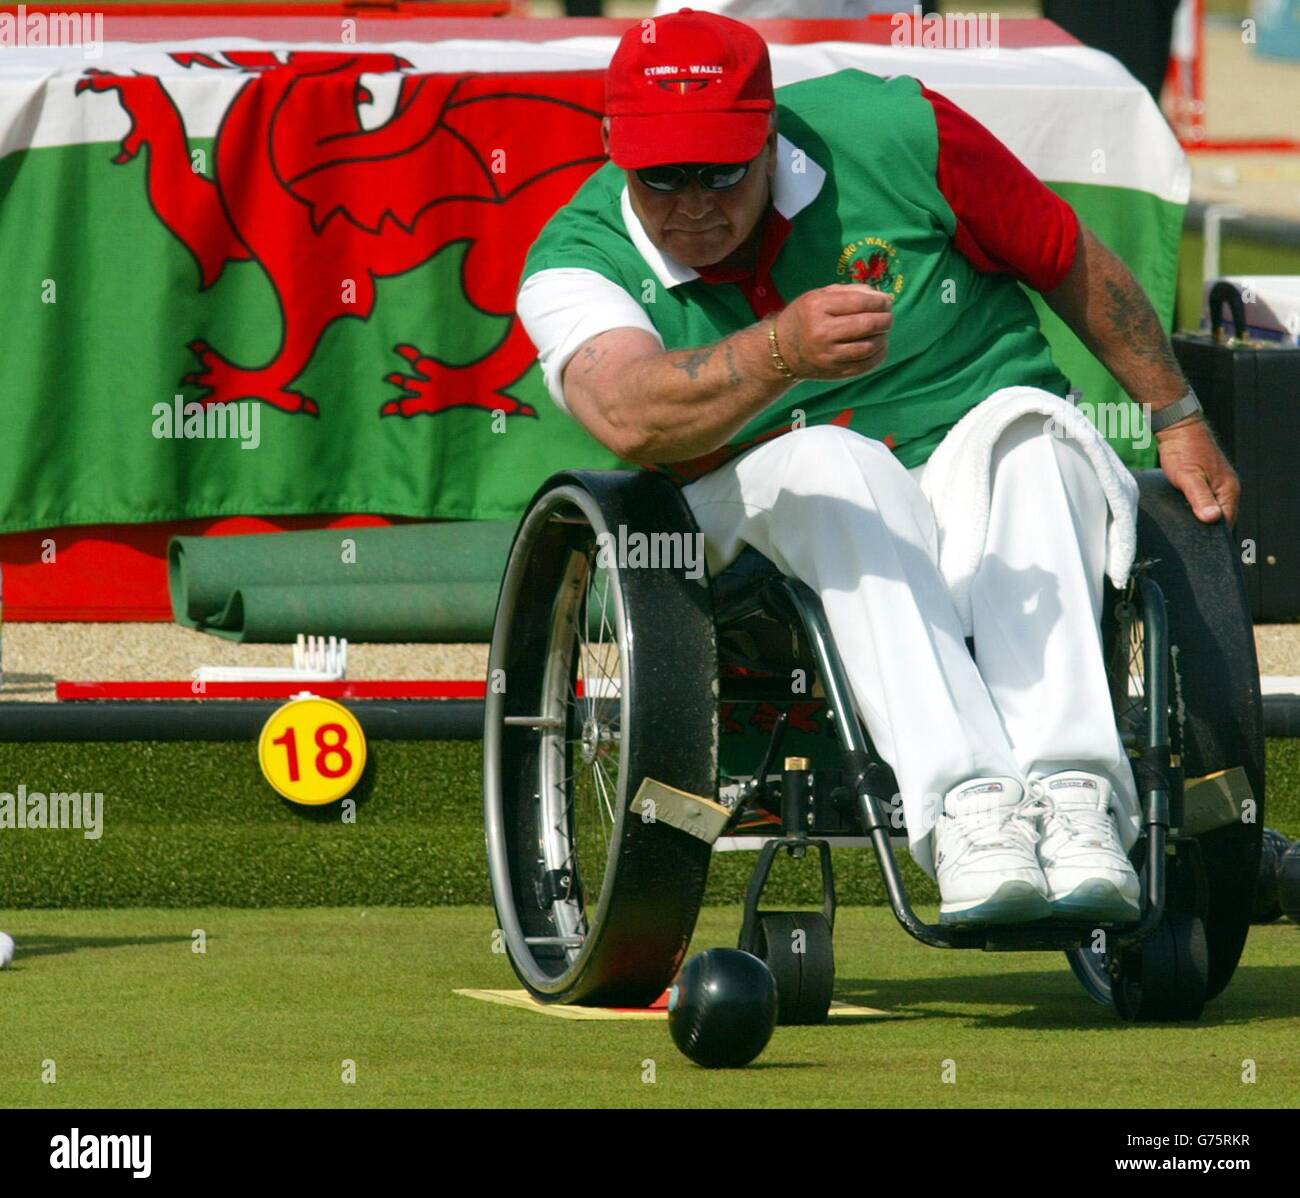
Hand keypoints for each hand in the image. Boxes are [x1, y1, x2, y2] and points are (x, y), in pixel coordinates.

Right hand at [773, 284, 891, 379]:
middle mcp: (822, 332)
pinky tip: (879, 346)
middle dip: (885, 319)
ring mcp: (828, 355)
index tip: (886, 302)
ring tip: (883, 331)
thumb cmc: (805, 317)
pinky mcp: (835, 372)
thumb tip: (884, 298)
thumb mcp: (820, 296)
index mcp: (818, 307)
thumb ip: (851, 292)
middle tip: (888, 317)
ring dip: (883, 337)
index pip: (859, 302)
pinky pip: (866, 365)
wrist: (782, 350)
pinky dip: (879, 355)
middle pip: (867, 324)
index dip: (879, 302)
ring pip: (870, 346)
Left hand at [1156, 416, 1239, 524]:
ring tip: (1185, 522)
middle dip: (1206, 527)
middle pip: (1220, 517)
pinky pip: (1206, 500)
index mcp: (1229, 489)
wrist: (1177, 428)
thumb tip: (1213, 518)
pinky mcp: (1209, 480)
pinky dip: (1196, 507)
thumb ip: (1200, 498)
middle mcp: (1228, 488)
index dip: (1212, 534)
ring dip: (1200, 516)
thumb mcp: (1189, 478)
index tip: (1197, 541)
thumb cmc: (1183, 451)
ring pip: (1212, 509)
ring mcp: (1219, 484)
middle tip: (1188, 534)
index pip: (1226, 522)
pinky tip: (1185, 510)